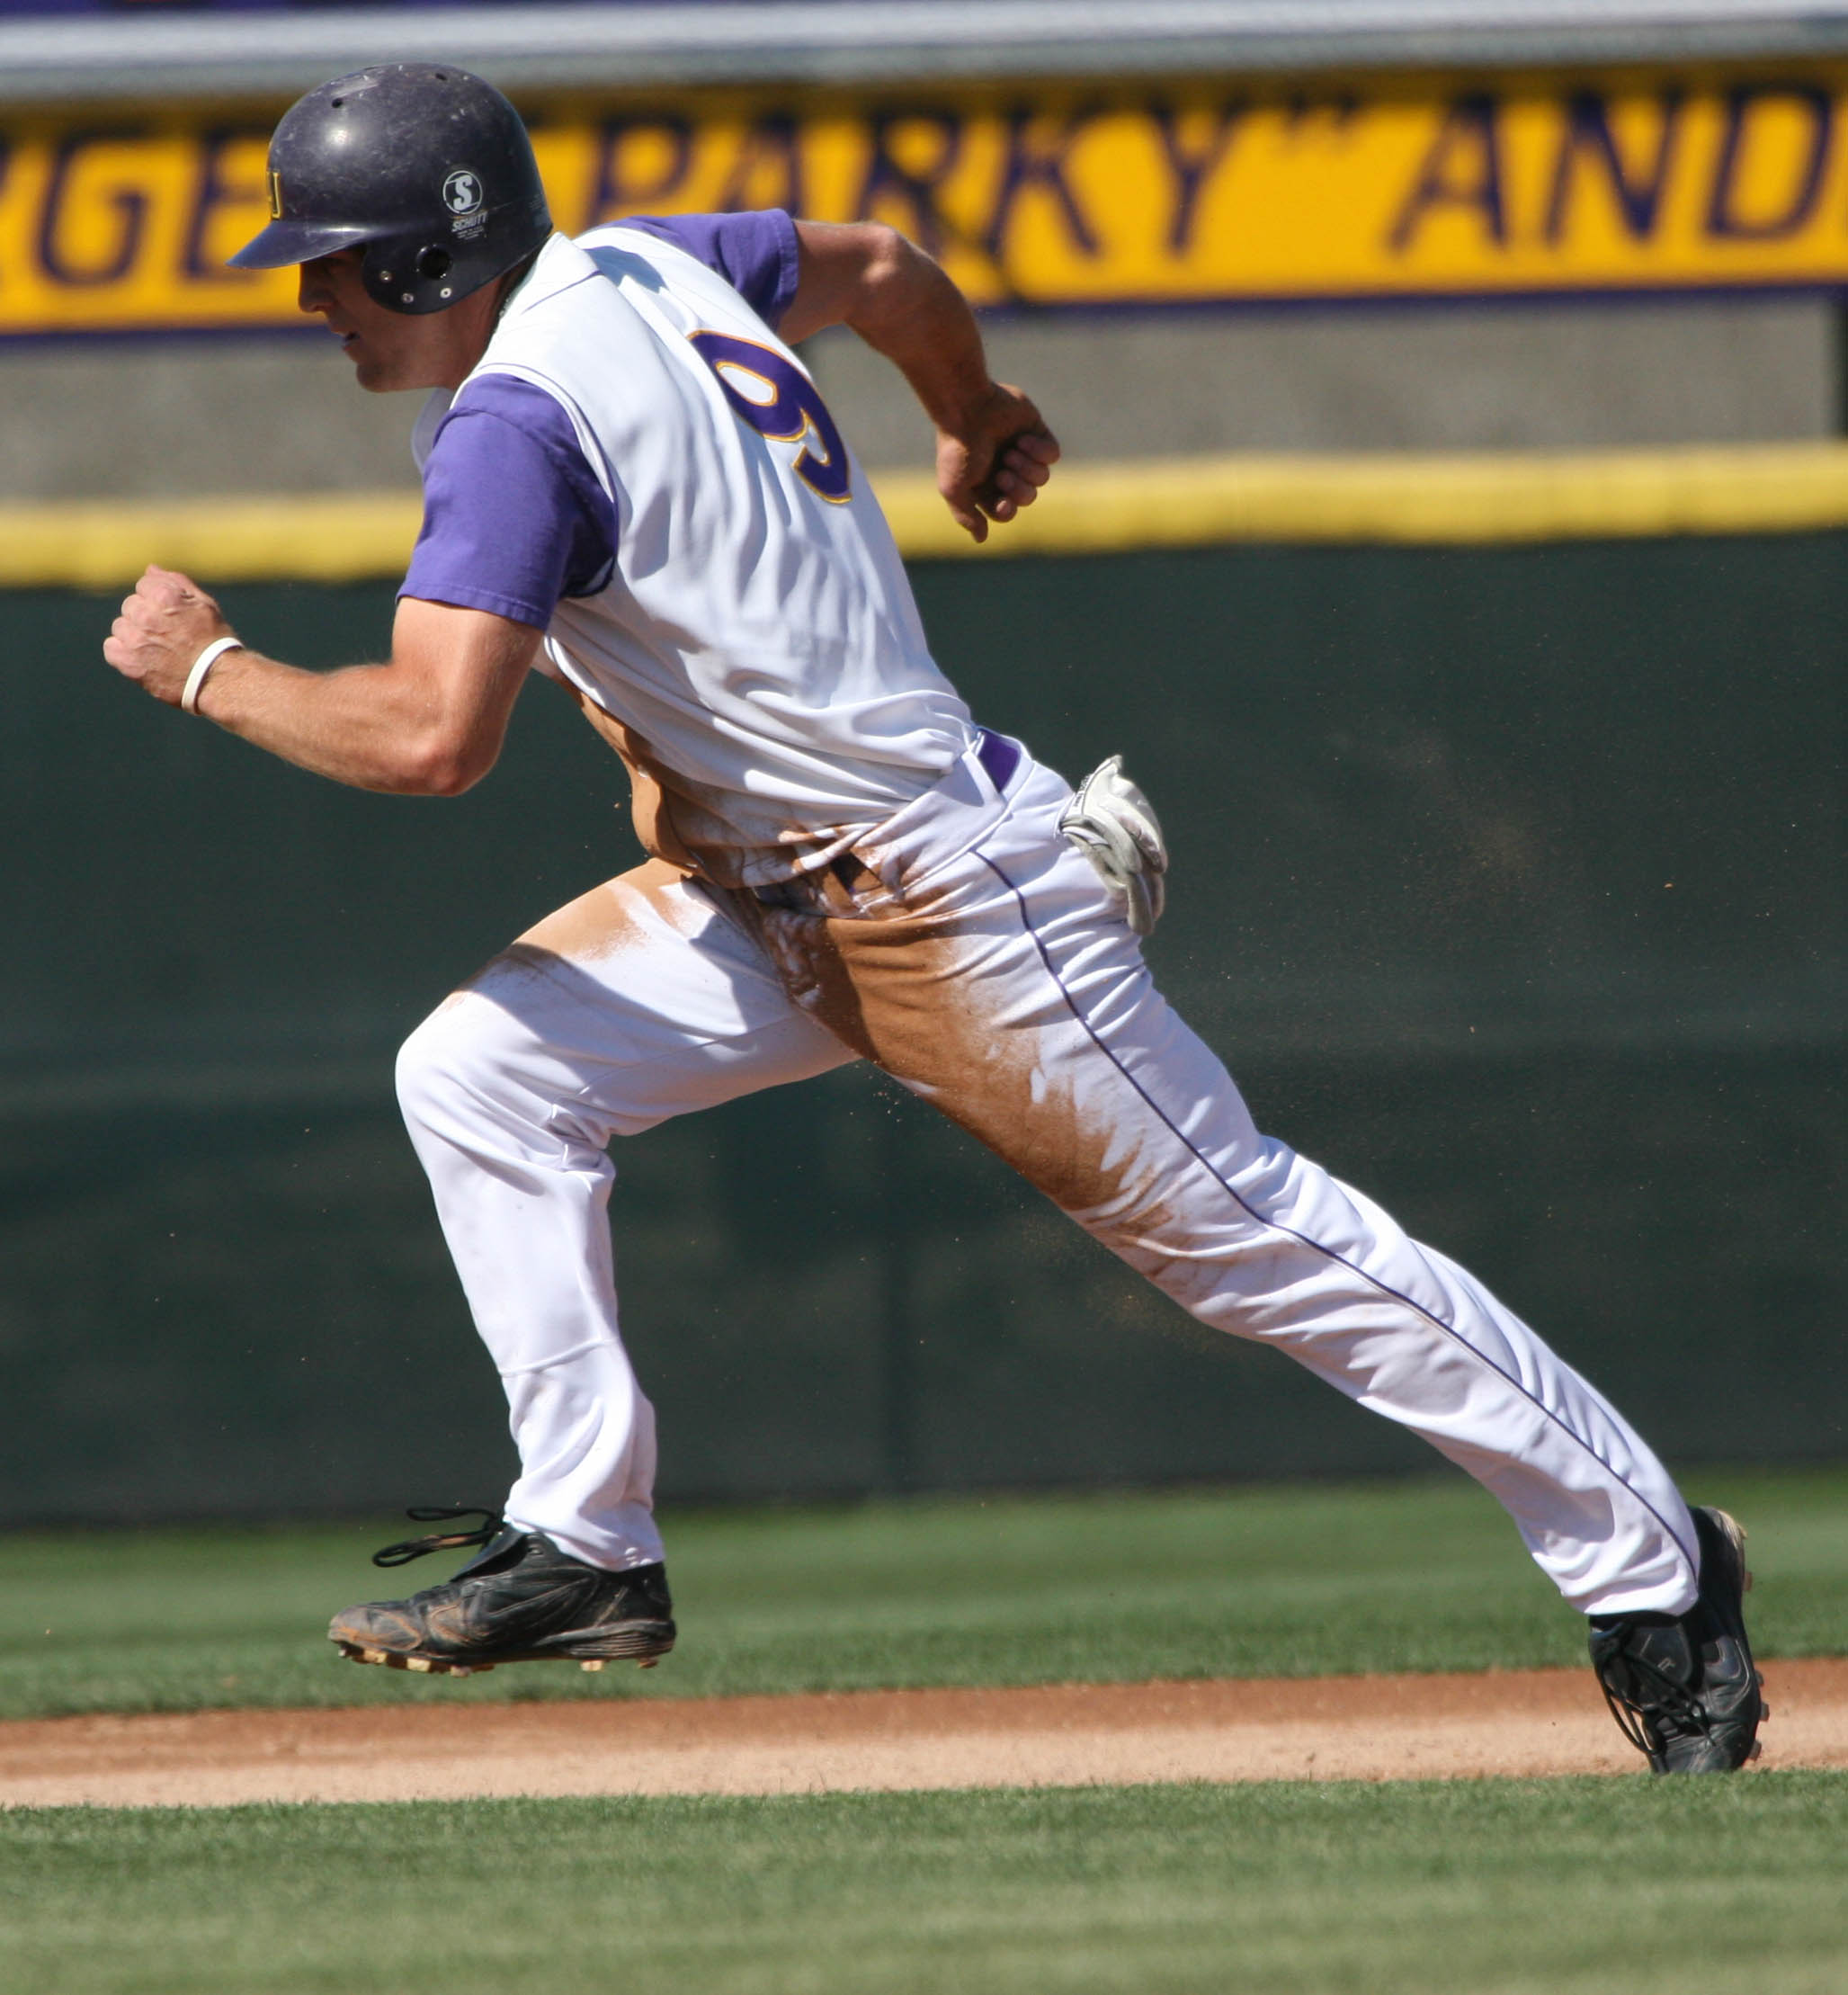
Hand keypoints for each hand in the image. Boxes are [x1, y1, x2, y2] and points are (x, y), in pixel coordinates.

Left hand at [102, 565, 234, 705]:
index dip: (158, 599)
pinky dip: (123, 652)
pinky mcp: (127, 661)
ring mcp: (134, 639)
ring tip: (157, 649)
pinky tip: (142, 658)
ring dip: (134, 634)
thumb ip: (175, 583)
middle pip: (131, 606)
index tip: (172, 615)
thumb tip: (150, 569)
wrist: (217, 679)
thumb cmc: (215, 641)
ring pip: (120, 626)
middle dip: (145, 616)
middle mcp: (145, 615)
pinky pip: (111, 648)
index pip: (144, 585)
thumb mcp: (204, 604)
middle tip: (166, 634)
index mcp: (164, 596)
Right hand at [935, 383, 1059, 543]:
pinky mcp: (1037, 433)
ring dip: (1027, 468)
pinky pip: (1052, 455)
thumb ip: (966, 516)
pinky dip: (1040, 450)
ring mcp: (1023, 452)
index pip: (1007, 511)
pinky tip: (1022, 439)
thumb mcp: (954, 489)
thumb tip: (981, 540)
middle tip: (1003, 470)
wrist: (967, 406)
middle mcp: (1005, 470)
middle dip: (1018, 487)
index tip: (1000, 497)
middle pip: (1028, 497)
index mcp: (986, 486)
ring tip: (1011, 451)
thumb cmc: (958, 449)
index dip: (1007, 508)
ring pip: (1042, 478)